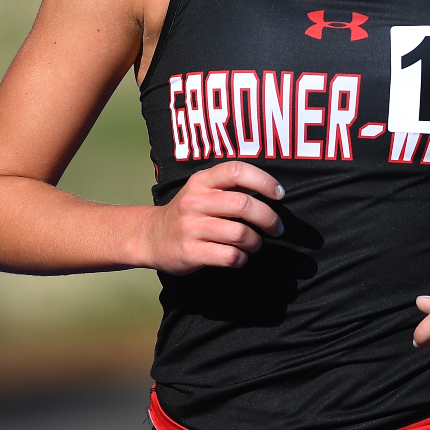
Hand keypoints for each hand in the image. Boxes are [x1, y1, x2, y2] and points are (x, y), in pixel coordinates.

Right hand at [135, 161, 284, 273]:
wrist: (151, 237)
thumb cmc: (188, 213)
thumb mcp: (202, 190)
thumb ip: (230, 186)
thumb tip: (272, 191)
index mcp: (201, 181)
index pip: (236, 171)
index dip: (263, 181)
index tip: (279, 195)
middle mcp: (195, 201)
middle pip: (243, 205)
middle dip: (269, 218)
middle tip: (277, 228)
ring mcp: (191, 227)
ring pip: (240, 234)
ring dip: (256, 242)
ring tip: (255, 244)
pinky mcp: (191, 251)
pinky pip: (230, 256)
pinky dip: (242, 258)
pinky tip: (239, 257)